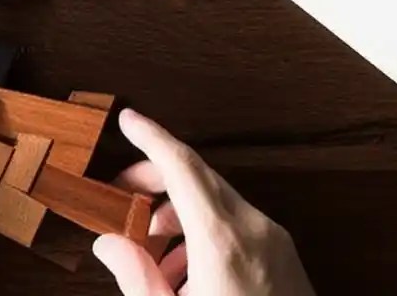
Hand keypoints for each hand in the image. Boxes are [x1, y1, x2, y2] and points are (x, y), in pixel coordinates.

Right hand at [94, 110, 314, 295]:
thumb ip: (135, 276)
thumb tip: (109, 243)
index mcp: (221, 240)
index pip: (181, 165)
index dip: (151, 137)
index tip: (128, 120)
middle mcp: (254, 230)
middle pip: (199, 179)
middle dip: (158, 179)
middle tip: (122, 195)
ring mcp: (276, 242)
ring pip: (219, 202)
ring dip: (181, 212)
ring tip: (152, 253)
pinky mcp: (286, 258)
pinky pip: (240, 226)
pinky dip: (206, 232)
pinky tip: (187, 273)